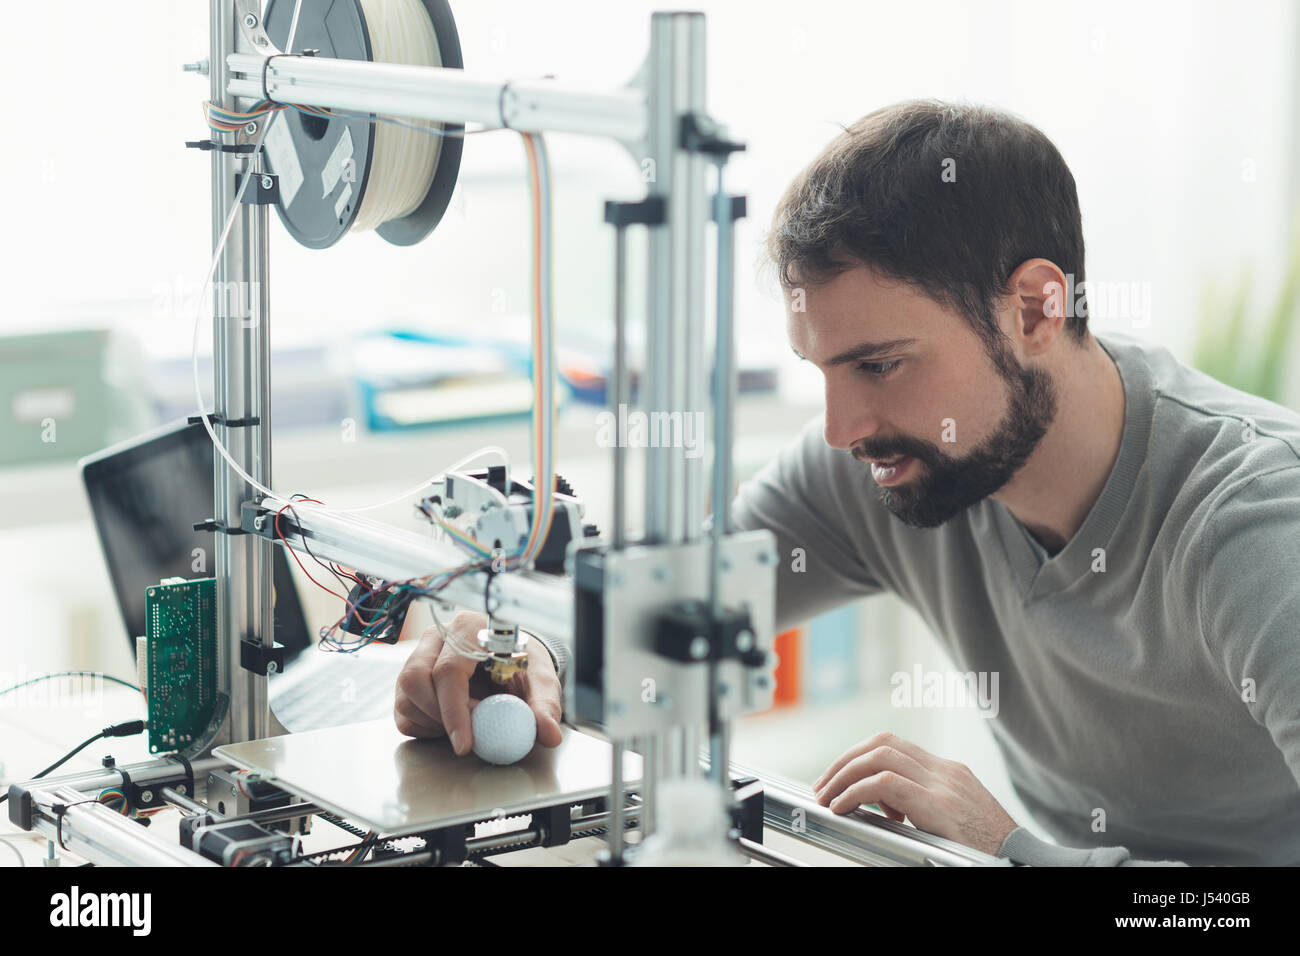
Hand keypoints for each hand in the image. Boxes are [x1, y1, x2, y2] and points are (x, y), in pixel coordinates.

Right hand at [393, 611, 563, 755]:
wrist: (511, 658)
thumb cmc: (522, 662)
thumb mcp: (540, 679)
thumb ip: (545, 704)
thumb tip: (549, 734)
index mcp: (469, 628)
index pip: (449, 669)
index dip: (454, 710)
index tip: (466, 744)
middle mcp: (437, 637)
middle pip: (416, 679)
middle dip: (442, 717)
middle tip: (471, 733)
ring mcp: (418, 656)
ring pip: (406, 696)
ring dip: (434, 722)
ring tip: (467, 722)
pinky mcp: (410, 679)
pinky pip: (403, 711)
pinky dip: (426, 727)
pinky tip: (452, 723)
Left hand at [812, 731, 1017, 855]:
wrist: (1021, 862)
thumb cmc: (986, 851)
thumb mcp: (952, 819)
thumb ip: (921, 806)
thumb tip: (882, 808)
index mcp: (948, 772)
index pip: (893, 745)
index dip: (858, 756)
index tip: (838, 777)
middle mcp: (945, 772)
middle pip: (882, 743)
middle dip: (844, 761)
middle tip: (823, 785)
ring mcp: (944, 785)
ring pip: (881, 756)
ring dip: (844, 774)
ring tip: (826, 796)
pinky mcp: (941, 807)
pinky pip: (887, 784)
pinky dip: (856, 792)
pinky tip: (843, 807)